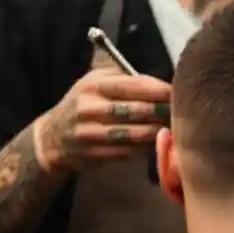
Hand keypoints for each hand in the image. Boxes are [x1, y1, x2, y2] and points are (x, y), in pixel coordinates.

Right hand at [33, 68, 171, 172]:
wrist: (52, 137)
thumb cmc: (85, 103)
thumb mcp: (95, 81)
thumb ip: (125, 79)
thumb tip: (165, 82)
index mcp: (94, 85)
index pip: (136, 85)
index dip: (162, 90)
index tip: (179, 93)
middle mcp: (89, 108)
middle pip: (139, 111)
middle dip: (164, 112)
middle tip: (181, 113)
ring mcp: (90, 133)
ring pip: (136, 134)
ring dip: (159, 132)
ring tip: (174, 128)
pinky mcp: (93, 154)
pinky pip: (129, 151)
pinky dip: (147, 148)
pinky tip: (158, 143)